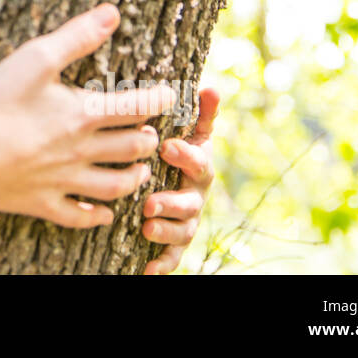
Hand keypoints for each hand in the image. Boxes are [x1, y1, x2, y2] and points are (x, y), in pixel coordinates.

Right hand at [0, 3, 175, 228]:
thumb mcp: (36, 58)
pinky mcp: (42, 203)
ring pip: (114, 186)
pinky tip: (105, 216)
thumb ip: (76, 36)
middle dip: (148, 140)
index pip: (136, 107)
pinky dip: (97, 217)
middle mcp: (82, 150)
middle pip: (131, 148)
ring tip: (142, 173)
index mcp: (83, 114)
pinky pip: (79, 217)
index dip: (159, 99)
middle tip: (152, 135)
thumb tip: (112, 13)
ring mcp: (64, 181)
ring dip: (134, 179)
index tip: (170, 95)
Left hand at [142, 86, 218, 273]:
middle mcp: (196, 195)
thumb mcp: (190, 130)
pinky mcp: (175, 241)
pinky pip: (172, 257)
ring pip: (182, 230)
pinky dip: (162, 264)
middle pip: (190, 202)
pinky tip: (147, 270)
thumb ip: (200, 113)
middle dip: (172, 203)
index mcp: (198, 166)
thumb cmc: (179, 149)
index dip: (185, 155)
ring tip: (146, 228)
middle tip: (150, 203)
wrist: (177, 177)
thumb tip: (211, 87)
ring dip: (166, 231)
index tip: (166, 146)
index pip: (198, 162)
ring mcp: (187, 220)